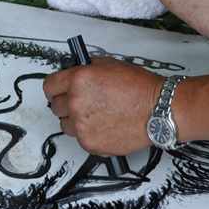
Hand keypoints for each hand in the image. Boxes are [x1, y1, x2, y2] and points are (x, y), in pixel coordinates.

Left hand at [43, 59, 162, 155]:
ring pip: (65, 124)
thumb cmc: (140, 88)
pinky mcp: (89, 143)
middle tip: (84, 102)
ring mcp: (81, 125)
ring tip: (96, 115)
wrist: (159, 110)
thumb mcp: (109, 65)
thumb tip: (74, 73)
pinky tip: (104, 126)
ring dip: (75, 120)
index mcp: (78, 79)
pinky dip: (88, 133)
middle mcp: (76, 102)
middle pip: (56, 106)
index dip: (56, 88)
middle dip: (67, 103)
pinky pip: (80, 138)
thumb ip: (86, 69)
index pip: (49, 86)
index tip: (59, 91)